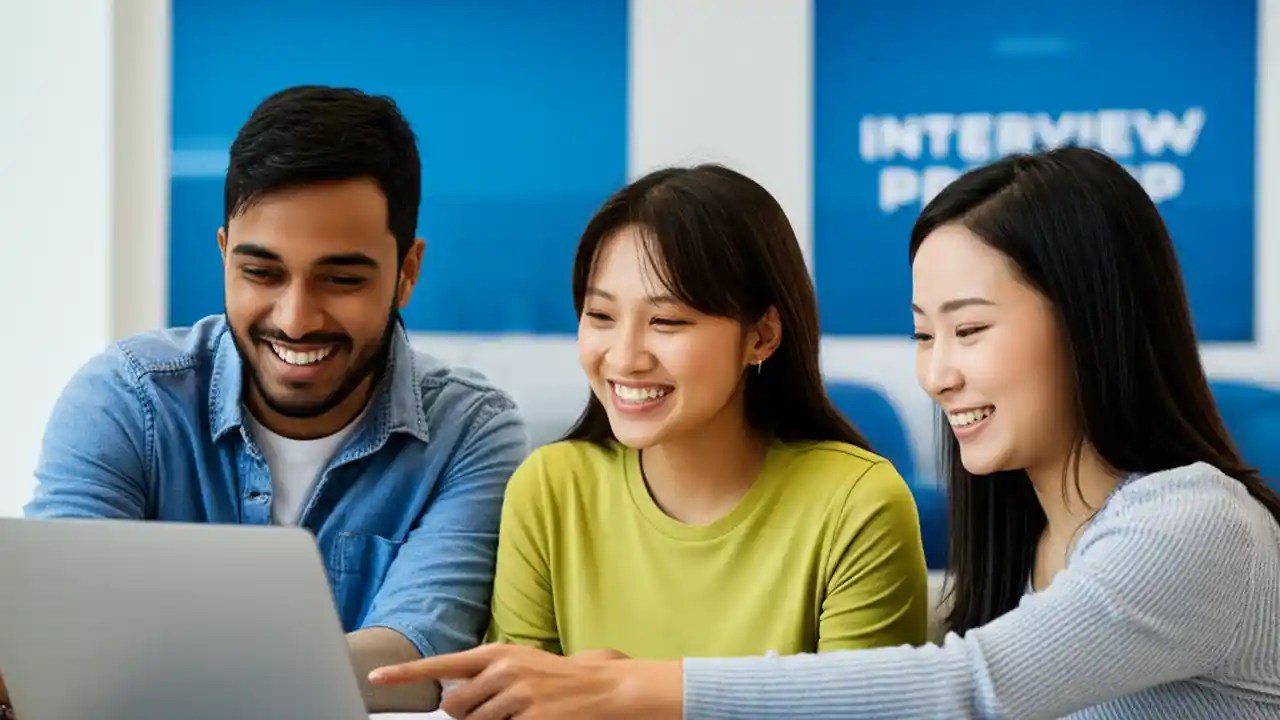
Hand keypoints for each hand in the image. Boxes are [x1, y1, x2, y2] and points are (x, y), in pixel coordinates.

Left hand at [368, 644, 681, 719]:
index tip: (376, 678)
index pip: (443, 664)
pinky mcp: (531, 717)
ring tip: (520, 715)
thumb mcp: (522, 666)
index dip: (407, 673)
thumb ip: (487, 675)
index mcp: (498, 654)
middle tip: (498, 712)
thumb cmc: (561, 681)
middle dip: (467, 716)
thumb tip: (452, 695)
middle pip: (456, 707)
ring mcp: (517, 695)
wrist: (605, 690)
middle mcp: (504, 670)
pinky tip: (532, 719)